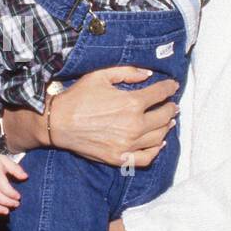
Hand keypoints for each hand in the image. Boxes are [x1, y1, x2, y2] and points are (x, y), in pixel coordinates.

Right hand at [45, 67, 177, 165]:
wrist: (58, 122)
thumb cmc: (78, 97)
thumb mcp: (101, 76)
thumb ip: (128, 72)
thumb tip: (148, 75)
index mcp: (131, 103)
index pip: (160, 94)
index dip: (169, 88)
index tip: (173, 86)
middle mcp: (134, 125)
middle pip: (164, 117)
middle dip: (171, 108)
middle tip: (172, 105)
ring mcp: (128, 145)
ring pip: (158, 137)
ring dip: (167, 127)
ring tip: (168, 122)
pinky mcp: (119, 158)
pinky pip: (146, 158)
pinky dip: (156, 151)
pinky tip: (158, 143)